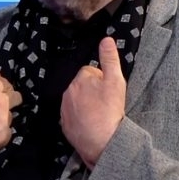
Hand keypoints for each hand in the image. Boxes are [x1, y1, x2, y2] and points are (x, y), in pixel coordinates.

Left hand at [61, 37, 126, 168]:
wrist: (102, 140)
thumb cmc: (110, 109)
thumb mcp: (115, 81)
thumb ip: (110, 58)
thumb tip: (106, 39)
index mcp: (79, 79)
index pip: (90, 71)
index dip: (101, 79)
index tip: (108, 90)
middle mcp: (67, 91)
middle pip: (81, 85)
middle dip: (91, 90)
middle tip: (105, 102)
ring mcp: (63, 109)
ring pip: (75, 100)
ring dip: (85, 103)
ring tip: (98, 113)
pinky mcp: (64, 124)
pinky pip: (72, 115)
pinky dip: (79, 117)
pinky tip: (90, 123)